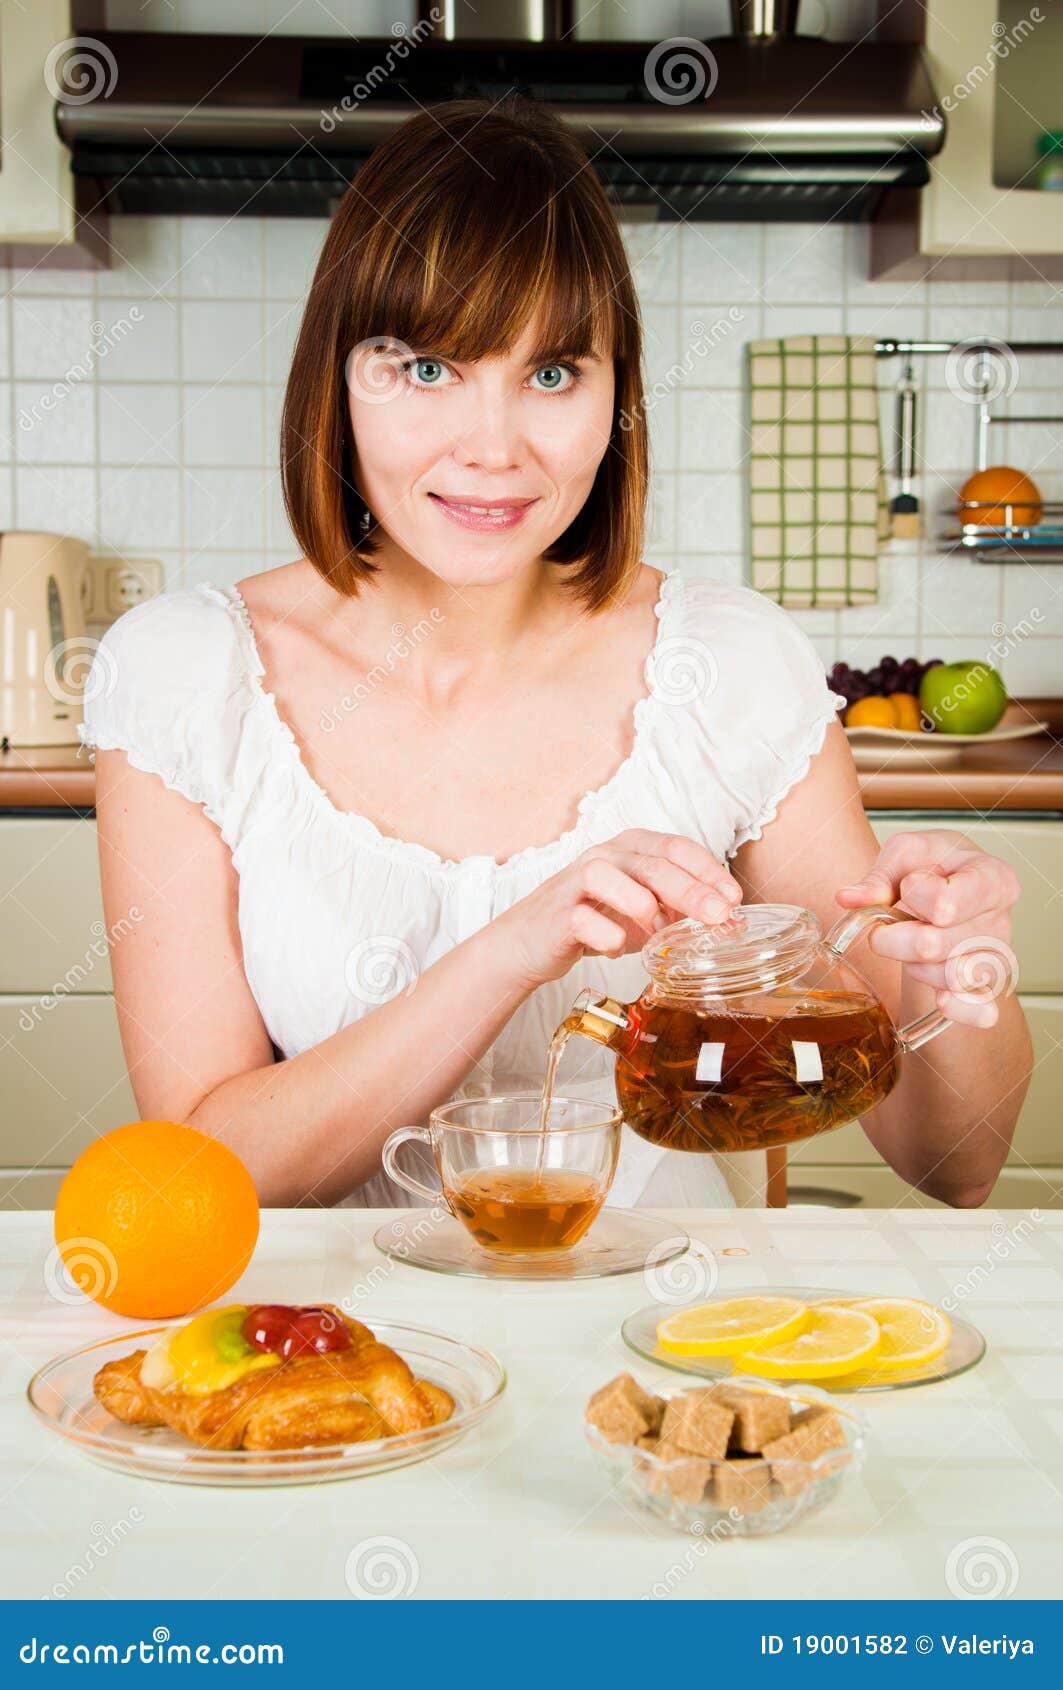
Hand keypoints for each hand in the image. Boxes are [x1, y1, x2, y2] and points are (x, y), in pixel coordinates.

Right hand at [495, 828, 742, 990]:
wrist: (531, 942)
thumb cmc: (593, 920)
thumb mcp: (641, 910)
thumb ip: (677, 907)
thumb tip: (728, 920)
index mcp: (629, 847)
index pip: (676, 847)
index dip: (709, 871)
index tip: (734, 899)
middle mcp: (604, 856)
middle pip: (654, 864)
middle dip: (693, 891)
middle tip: (720, 918)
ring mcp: (577, 881)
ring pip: (616, 879)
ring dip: (646, 909)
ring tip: (658, 935)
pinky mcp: (558, 914)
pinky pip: (587, 921)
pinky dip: (608, 939)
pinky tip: (616, 950)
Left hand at [836, 830, 1020, 1027]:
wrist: (957, 885)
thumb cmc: (937, 867)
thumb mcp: (907, 854)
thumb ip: (879, 877)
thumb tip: (849, 899)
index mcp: (993, 879)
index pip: (944, 902)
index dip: (914, 893)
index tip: (913, 884)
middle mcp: (1002, 921)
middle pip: (933, 945)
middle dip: (895, 936)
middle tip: (894, 923)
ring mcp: (997, 958)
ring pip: (946, 978)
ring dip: (913, 964)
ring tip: (917, 942)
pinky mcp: (987, 988)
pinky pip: (979, 1010)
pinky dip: (956, 1008)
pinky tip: (941, 1000)